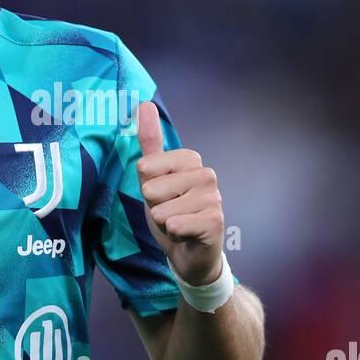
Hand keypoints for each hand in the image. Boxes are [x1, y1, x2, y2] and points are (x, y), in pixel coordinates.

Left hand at [134, 100, 224, 285]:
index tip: (163, 198)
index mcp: (191, 160)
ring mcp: (214, 198)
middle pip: (151, 188)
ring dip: (163, 223)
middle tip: (171, 214)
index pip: (145, 167)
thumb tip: (144, 104)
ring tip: (178, 225)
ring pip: (160, 209)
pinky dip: (174, 235)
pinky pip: (174, 225)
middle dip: (154, 207)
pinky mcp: (215, 221)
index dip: (147, 188)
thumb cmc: (172, 214)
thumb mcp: (154, 179)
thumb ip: (150, 143)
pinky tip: (186, 236)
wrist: (191, 255)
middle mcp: (206, 174)